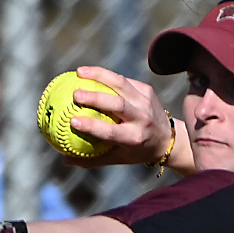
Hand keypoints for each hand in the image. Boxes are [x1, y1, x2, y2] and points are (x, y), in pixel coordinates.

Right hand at [57, 65, 180, 168]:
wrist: (169, 139)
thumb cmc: (136, 151)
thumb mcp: (118, 159)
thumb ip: (92, 160)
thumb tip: (64, 160)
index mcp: (134, 138)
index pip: (111, 132)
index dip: (92, 126)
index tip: (73, 121)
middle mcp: (142, 119)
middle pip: (117, 104)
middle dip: (95, 97)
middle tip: (75, 94)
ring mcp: (146, 102)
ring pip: (121, 84)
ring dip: (99, 75)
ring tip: (79, 72)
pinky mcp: (147, 90)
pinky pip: (124, 80)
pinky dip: (107, 76)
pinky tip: (91, 72)